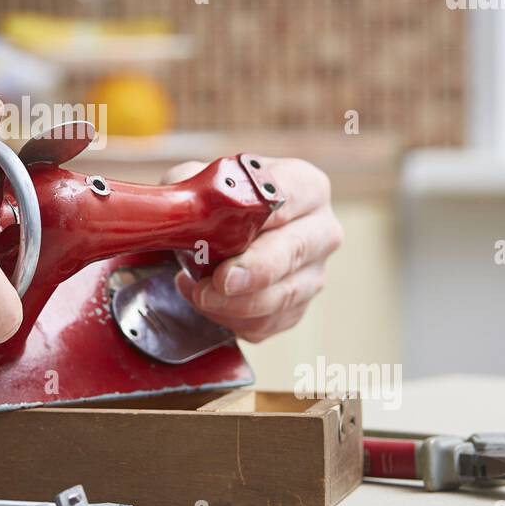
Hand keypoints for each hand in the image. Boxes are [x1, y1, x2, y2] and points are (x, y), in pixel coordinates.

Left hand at [162, 157, 342, 342]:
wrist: (212, 232)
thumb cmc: (211, 201)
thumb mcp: (195, 182)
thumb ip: (193, 191)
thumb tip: (185, 215)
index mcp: (306, 186)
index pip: (287, 198)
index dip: (257, 218)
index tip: (232, 236)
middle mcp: (319, 230)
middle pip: (292, 252)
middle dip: (252, 271)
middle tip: (218, 282)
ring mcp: (312, 272)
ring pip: (281, 296)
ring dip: (233, 302)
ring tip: (198, 291)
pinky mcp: (297, 308)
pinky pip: (267, 323)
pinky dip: (231, 319)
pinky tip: (207, 303)